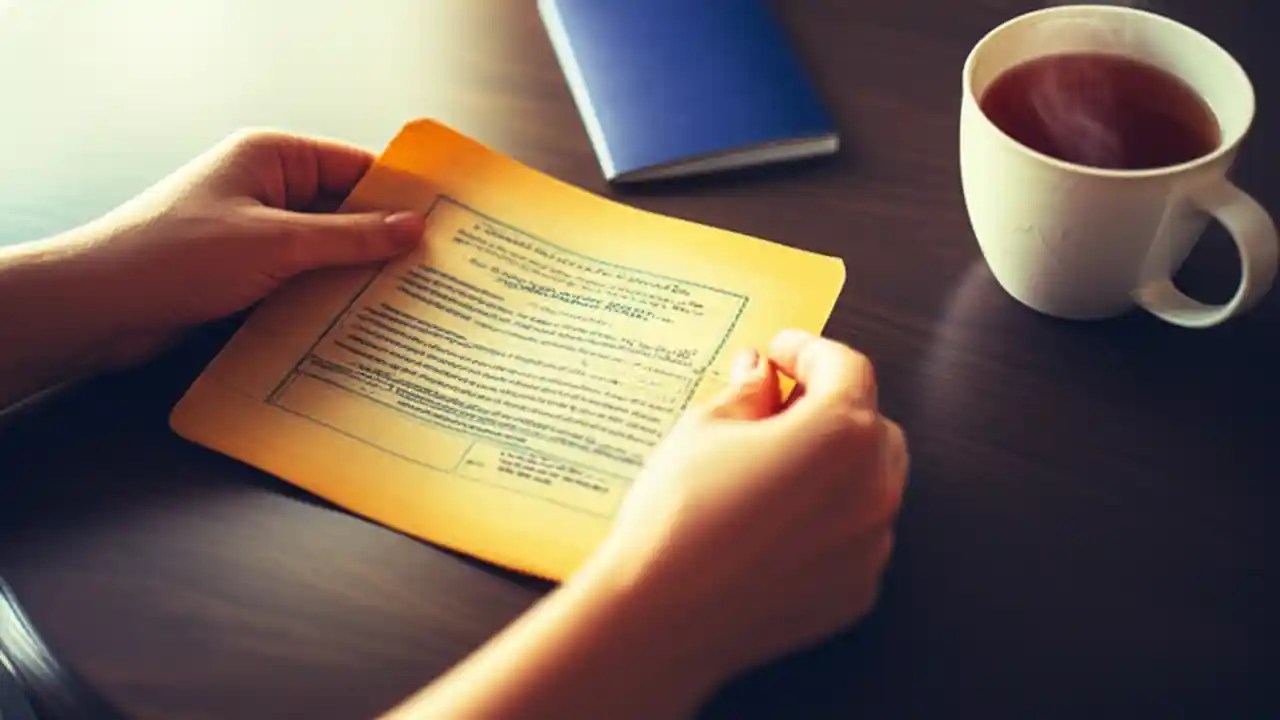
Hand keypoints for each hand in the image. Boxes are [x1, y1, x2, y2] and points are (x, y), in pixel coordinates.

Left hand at [74, 129, 423, 362]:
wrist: (100, 307)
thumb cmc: (177, 256)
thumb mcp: (276, 243)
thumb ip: (349, 238)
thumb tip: (414, 229)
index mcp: (272, 158)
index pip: (355, 167)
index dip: (402, 195)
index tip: (449, 224)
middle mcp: (267, 190)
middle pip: (345, 212)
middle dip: (386, 242)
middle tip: (441, 273)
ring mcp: (256, 234)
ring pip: (326, 253)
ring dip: (358, 277)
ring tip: (413, 304)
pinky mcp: (247, 275)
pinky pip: (303, 282)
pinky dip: (329, 299)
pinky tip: (365, 324)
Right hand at [585, 329, 907, 679]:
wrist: (661, 616)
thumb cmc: (677, 518)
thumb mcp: (703, 430)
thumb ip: (747, 393)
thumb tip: (760, 374)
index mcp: (841, 434)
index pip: (846, 368)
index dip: (809, 351)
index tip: (782, 351)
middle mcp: (873, 489)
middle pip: (871, 425)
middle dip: (830, 407)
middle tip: (776, 404)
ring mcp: (870, 546)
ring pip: (870, 483)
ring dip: (834, 465)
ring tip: (774, 466)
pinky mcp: (856, 590)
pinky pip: (856, 536)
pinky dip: (830, 518)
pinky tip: (776, 520)